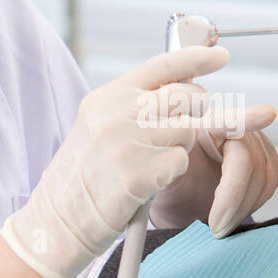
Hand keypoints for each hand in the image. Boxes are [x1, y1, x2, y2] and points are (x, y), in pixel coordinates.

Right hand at [0, 45, 233, 277]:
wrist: (55, 221)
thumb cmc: (83, 177)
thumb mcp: (98, 126)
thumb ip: (135, 105)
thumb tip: (182, 88)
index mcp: (107, 97)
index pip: (161, 66)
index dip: (197, 58)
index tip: (222, 56)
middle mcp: (116, 113)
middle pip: (185, 96)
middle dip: (195, 111)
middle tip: (179, 130)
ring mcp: (126, 143)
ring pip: (186, 132)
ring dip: (177, 150)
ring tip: (148, 165)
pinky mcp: (137, 174)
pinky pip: (180, 164)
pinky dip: (170, 176)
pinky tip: (145, 184)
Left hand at [149, 100, 277, 235]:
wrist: (182, 201)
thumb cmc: (170, 187)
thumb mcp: (161, 180)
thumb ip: (166, 169)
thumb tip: (174, 164)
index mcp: (201, 125)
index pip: (226, 121)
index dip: (247, 118)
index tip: (266, 115)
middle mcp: (231, 127)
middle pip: (248, 159)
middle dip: (233, 199)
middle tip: (216, 226)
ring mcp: (253, 141)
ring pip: (264, 173)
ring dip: (244, 206)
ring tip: (222, 224)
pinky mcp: (266, 158)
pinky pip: (272, 181)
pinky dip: (255, 202)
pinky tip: (236, 212)